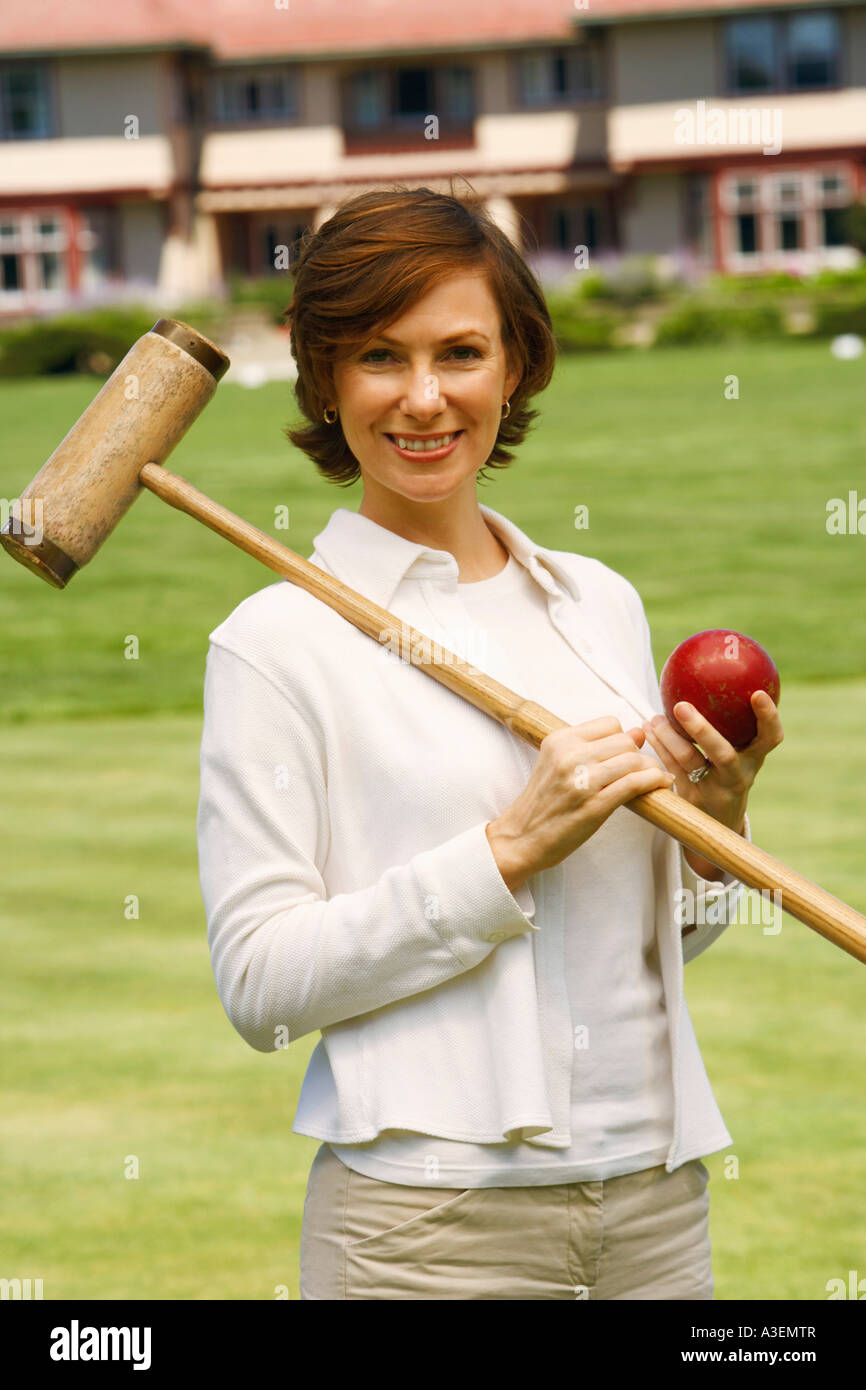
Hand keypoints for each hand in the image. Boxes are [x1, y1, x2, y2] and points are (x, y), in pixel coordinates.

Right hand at [486, 716, 675, 891]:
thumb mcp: (558, 763)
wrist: (522, 837)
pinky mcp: (595, 805)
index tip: (621, 754)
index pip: (610, 723)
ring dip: (649, 769)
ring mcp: (582, 780)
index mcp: (559, 740)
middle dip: (637, 754)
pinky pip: (635, 783)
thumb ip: (594, 746)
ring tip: (652, 778)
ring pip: (634, 760)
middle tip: (637, 770)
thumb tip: (639, 731)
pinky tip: (661, 784)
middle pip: (625, 740)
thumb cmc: (544, 803)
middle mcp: (569, 755)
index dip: (621, 738)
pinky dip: (654, 781)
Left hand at [641, 691, 783, 837]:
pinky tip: (646, 730)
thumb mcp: (741, 753)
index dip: (768, 717)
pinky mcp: (690, 800)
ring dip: (668, 736)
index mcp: (755, 760)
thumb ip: (734, 722)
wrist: (719, 824)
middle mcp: (738, 776)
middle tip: (680, 705)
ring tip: (653, 718)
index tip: (757, 693)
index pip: (770, 738)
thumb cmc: (729, 773)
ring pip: (689, 762)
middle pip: (723, 754)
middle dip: (702, 730)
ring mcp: (714, 791)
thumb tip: (716, 672)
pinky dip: (658, 748)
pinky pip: (671, 769)